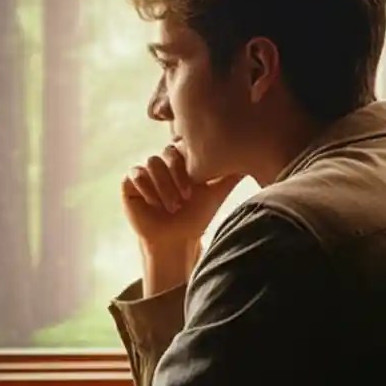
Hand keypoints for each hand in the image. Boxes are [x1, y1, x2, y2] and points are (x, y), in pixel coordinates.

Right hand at [122, 143, 242, 249]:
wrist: (176, 239)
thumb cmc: (197, 217)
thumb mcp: (217, 191)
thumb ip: (231, 173)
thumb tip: (256, 156)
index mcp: (180, 160)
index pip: (182, 145)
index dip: (188, 163)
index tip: (198, 186)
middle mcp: (162, 163)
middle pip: (167, 152)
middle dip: (178, 176)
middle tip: (186, 198)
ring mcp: (144, 172)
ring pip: (152, 163)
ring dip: (164, 186)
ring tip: (172, 206)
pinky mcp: (129, 183)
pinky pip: (135, 174)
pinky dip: (147, 188)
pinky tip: (154, 204)